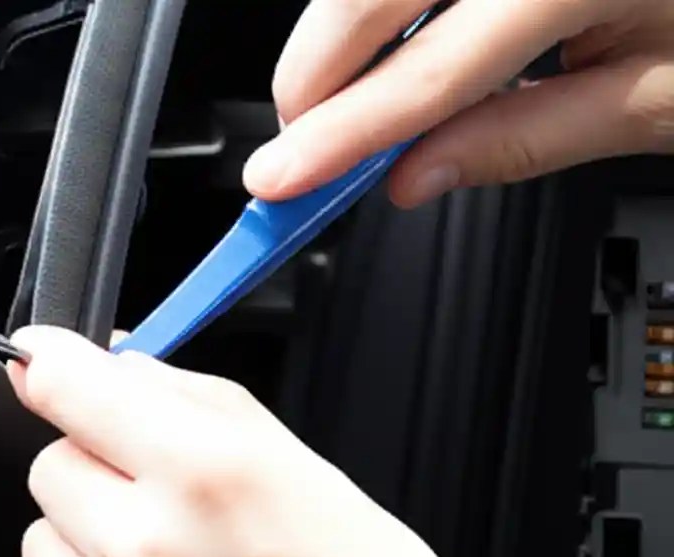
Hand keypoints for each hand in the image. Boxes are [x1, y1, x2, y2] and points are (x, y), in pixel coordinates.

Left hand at [7, 326, 551, 556]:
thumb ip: (192, 400)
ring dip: (88, 542)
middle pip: (48, 467)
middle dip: (95, 466)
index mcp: (206, 474)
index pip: (68, 388)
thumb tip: (112, 366)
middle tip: (162, 495)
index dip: (54, 362)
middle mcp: (148, 553)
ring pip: (42, 545)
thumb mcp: (301, 467)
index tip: (47, 359)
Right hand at [244, 0, 673, 207]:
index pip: (428, 73)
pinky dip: (385, 4)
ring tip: (352, 100)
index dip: (339, 136)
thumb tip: (413, 176)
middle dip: (313, 74)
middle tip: (299, 144)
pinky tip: (399, 41)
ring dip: (340, 32)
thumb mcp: (658, 101)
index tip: (280, 180)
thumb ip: (523, 139)